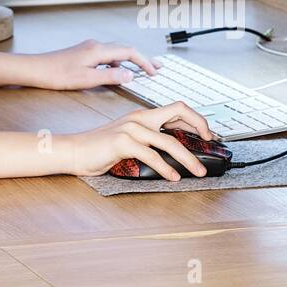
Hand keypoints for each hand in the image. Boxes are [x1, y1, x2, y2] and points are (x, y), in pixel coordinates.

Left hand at [40, 40, 161, 90]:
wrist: (36, 69)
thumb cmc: (57, 75)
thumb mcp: (87, 79)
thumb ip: (110, 77)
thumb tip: (130, 75)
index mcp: (98, 50)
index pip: (129, 51)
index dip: (144, 61)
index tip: (154, 72)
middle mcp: (95, 45)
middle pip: (125, 49)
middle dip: (142, 58)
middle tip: (157, 68)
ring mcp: (89, 48)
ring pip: (116, 51)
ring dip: (131, 59)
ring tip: (143, 69)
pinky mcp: (84, 53)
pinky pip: (107, 55)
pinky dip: (118, 61)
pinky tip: (119, 70)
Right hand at [61, 101, 215, 179]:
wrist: (74, 150)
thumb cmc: (100, 148)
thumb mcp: (128, 139)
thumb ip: (148, 140)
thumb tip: (173, 151)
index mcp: (142, 115)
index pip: (176, 109)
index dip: (196, 118)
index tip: (207, 134)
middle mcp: (139, 118)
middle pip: (178, 111)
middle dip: (200, 126)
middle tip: (211, 143)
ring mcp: (131, 128)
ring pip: (169, 141)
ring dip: (188, 158)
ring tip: (198, 171)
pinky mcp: (122, 142)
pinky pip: (151, 156)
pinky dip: (166, 168)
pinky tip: (173, 177)